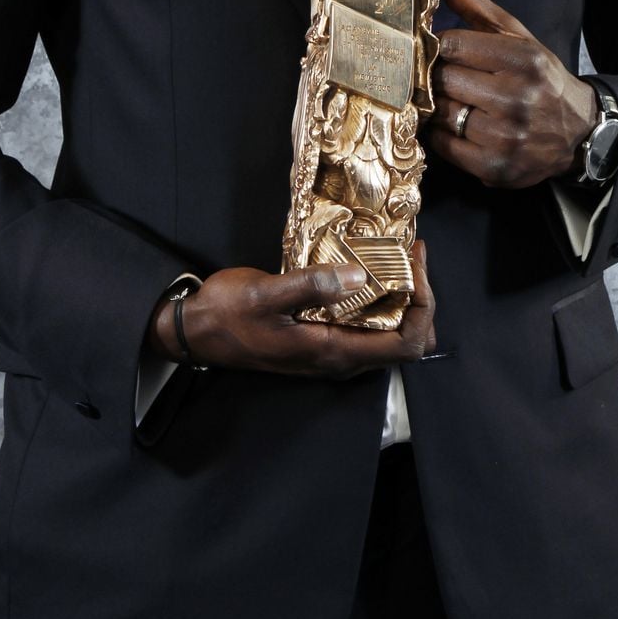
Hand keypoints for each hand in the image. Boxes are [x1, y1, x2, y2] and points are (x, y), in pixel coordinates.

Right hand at [147, 240, 435, 376]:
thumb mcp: (266, 295)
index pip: (406, 343)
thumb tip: (360, 276)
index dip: (423, 305)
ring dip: (402, 300)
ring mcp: (332, 354)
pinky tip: (369, 270)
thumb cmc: (227, 314)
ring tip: (397, 258)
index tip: (415, 264)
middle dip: (420, 300)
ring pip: (390, 336)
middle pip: (407, 342)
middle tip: (412, 257)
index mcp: (334, 353)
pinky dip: (382, 301)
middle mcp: (340, 360)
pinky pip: (368, 327)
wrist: (194, 332)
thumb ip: (312, 287)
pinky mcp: (322, 342)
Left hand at [426, 0, 598, 188]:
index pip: (451, 45)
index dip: (441, 49)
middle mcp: (517, 97)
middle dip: (441, 78)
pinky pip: (443, 146)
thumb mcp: (512, 34)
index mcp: (523, 59)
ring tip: (462, 103)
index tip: (446, 52)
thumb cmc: (537, 76)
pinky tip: (465, 128)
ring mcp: (506, 136)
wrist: (579, 132)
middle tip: (452, 79)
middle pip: (443, 80)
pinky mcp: (495, 168)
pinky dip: (445, 137)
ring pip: (441, 113)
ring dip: (442, 108)